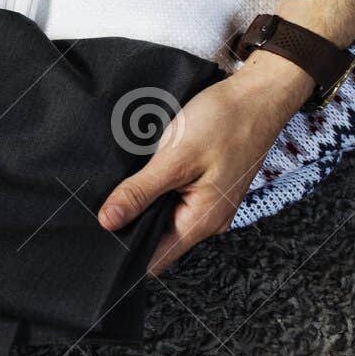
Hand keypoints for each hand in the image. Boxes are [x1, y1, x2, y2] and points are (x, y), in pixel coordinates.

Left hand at [98, 52, 311, 273]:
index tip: (96, 237)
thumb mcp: (175, 158)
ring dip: (142, 203)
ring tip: (118, 186)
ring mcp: (208, 203)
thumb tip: (108, 221)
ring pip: (164, 216)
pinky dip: (156, 188)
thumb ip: (140, 193)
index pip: (155, 259)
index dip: (125, 252)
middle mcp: (207, 219)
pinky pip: (174, 198)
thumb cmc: (224, 123)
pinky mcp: (206, 186)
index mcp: (201, 221)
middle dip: (129, 224)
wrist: (257, 96)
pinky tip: (142, 173)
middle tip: (98, 205)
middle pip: (157, 238)